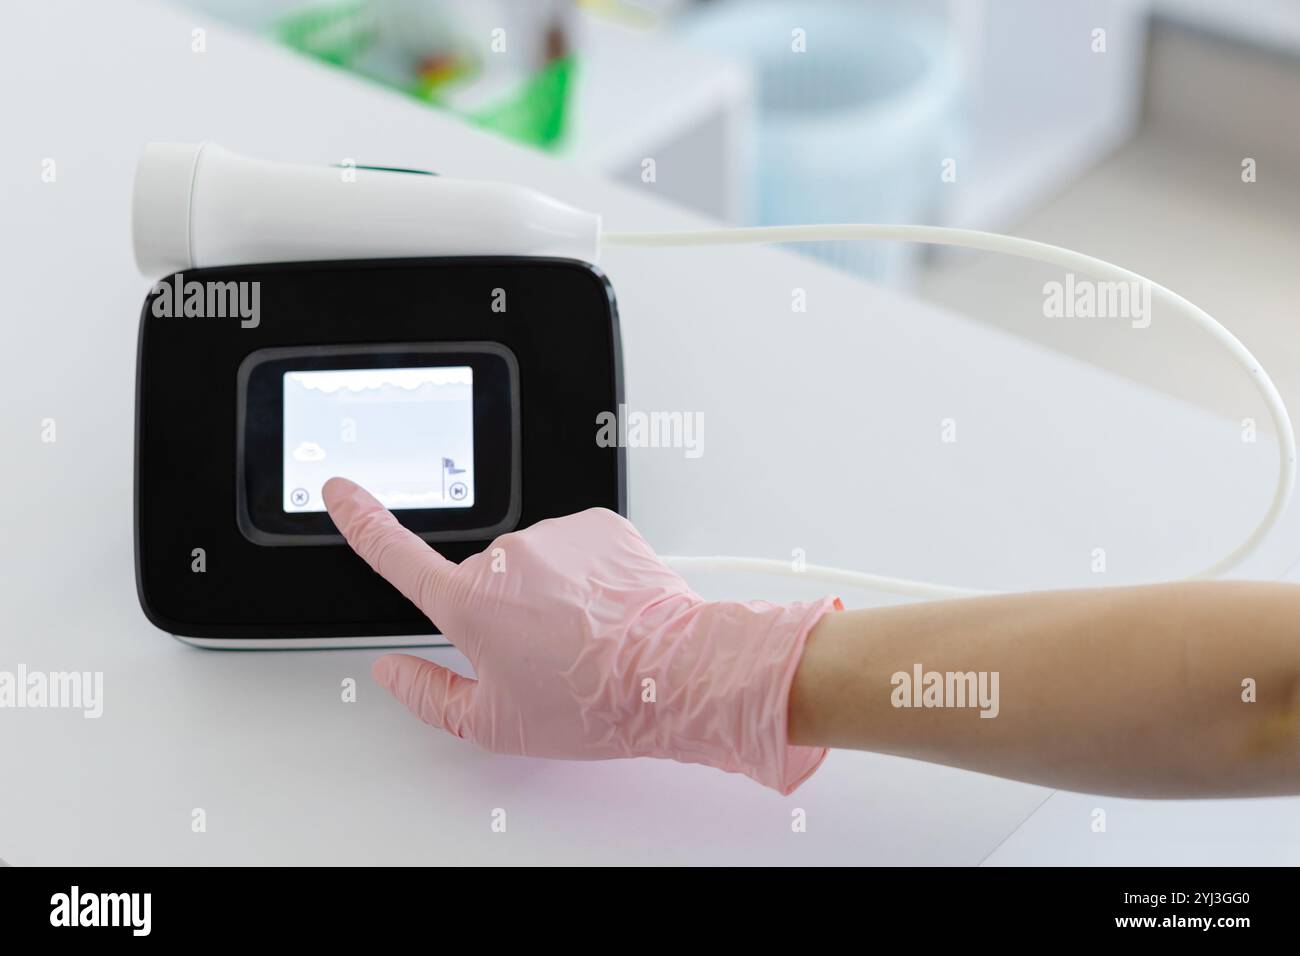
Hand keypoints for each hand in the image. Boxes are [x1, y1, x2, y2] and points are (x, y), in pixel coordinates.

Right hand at [324, 477, 834, 792]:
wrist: (672, 674)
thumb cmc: (591, 702)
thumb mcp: (492, 723)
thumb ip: (426, 693)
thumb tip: (392, 670)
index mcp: (468, 603)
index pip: (395, 553)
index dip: (361, 520)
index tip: (340, 490)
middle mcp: (505, 557)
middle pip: (483, 577)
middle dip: (503, 609)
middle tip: (546, 653)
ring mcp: (554, 534)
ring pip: (533, 561)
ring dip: (549, 590)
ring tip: (586, 635)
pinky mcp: (598, 523)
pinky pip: (575, 546)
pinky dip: (585, 573)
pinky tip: (606, 609)